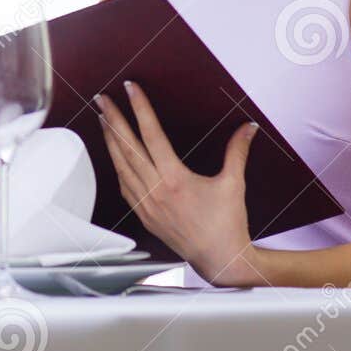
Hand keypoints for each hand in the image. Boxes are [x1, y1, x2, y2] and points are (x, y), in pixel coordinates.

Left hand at [95, 79, 259, 284]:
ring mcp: (146, 205)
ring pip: (121, 166)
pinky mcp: (144, 216)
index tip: (130, 89)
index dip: (139, 108)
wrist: (220, 260)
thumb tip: (248, 127)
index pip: (151, 134)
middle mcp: (155, 191)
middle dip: (113, 119)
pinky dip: (117, 166)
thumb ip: (237, 151)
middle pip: (128, 147)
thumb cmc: (227, 225)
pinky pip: (124, 186)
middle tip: (102, 99)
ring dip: (110, 141)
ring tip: (103, 119)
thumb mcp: (234, 184)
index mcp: (175, 180)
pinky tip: (115, 155)